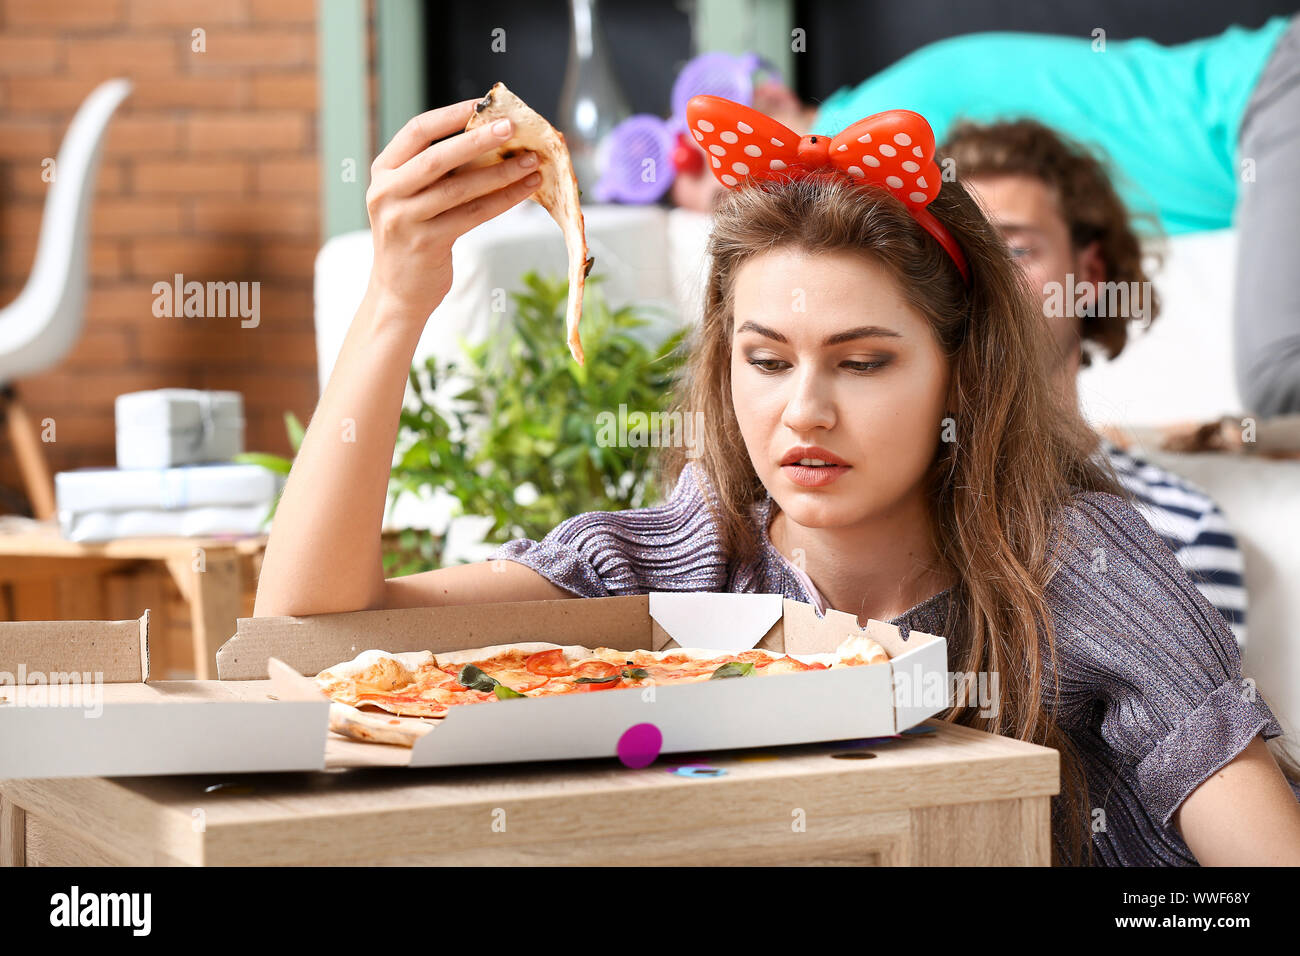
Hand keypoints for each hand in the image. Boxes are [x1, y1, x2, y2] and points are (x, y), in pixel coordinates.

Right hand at [363, 99, 542, 322]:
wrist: (397, 292)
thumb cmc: (414, 236)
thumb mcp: (413, 197)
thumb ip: (439, 170)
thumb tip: (491, 139)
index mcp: (383, 171)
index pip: (417, 131)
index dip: (452, 115)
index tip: (483, 104)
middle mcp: (387, 192)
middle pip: (438, 157)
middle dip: (479, 139)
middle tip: (512, 127)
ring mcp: (404, 219)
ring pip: (460, 188)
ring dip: (500, 173)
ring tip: (531, 162)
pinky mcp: (426, 243)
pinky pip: (473, 215)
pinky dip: (502, 200)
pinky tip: (525, 190)